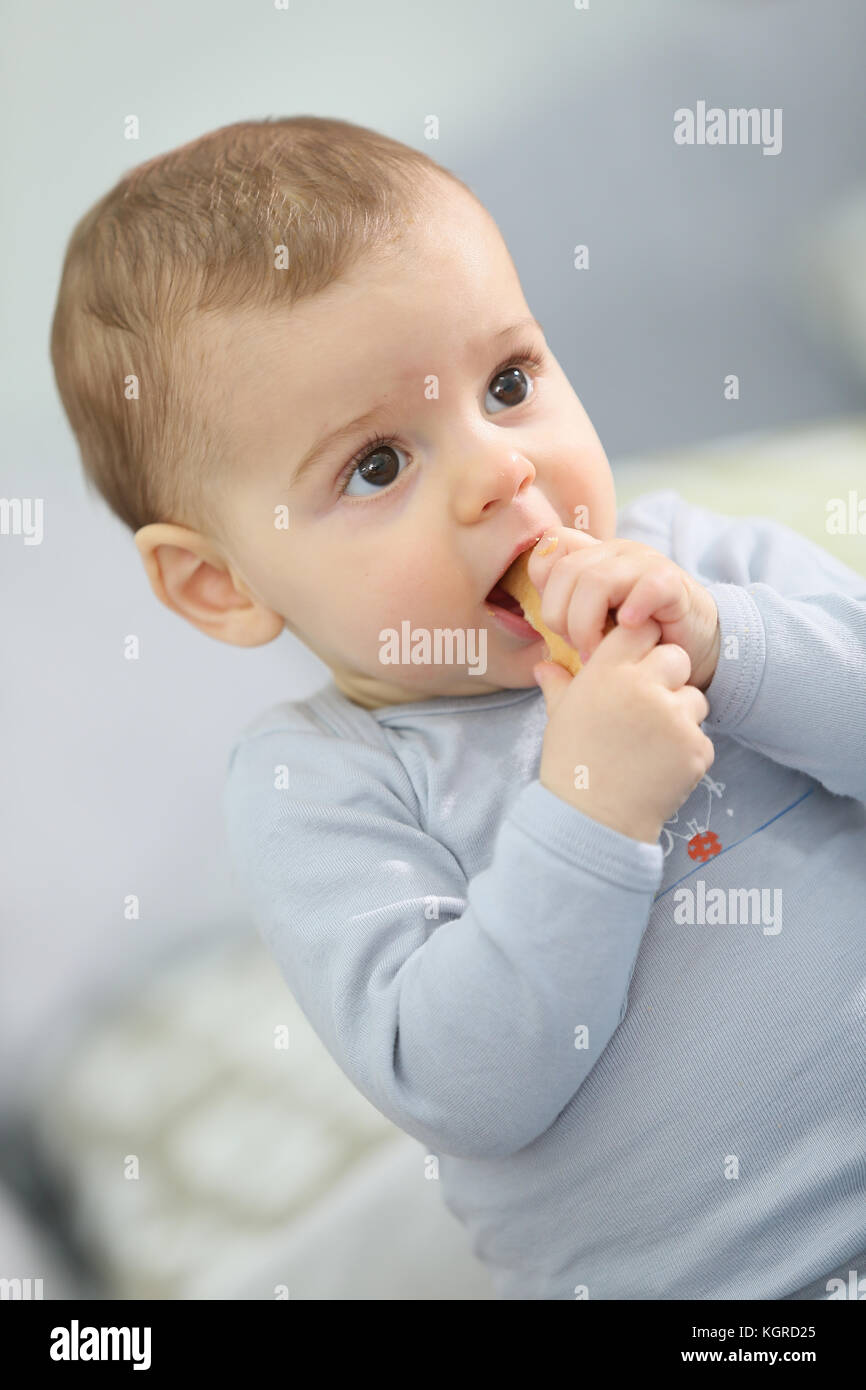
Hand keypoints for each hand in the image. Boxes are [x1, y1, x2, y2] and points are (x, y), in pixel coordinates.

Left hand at [528, 526, 720, 690]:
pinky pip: (647, 586)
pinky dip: (633, 609)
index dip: (542, 582)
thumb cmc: (637, 642)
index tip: (555, 620)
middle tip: (577, 646)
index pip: (552, 545)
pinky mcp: (674, 583)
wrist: (694, 648)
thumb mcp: (595, 630)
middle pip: (566, 570)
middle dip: (560, 616)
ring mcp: (645, 563)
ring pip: (596, 580)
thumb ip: (567, 624)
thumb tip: (537, 645)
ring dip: (587, 623)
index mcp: (593, 557)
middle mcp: (616, 553)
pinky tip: (630, 629)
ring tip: (597, 650)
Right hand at [534, 617, 714, 842]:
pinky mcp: (696, 747)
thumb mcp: (560, 717)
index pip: (641, 630)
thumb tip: (545, 665)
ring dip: (681, 714)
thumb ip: (561, 684)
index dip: (643, 643)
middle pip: (676, 657)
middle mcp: (643, 686)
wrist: (591, 820)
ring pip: (695, 698)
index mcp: (607, 672)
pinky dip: (686, 750)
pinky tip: (660, 766)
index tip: (638, 662)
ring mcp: (674, 717)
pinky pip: (701, 736)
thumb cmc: (571, 764)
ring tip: (651, 743)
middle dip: (668, 676)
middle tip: (648, 706)